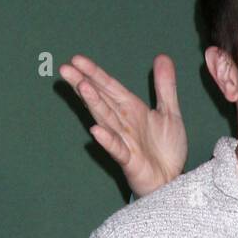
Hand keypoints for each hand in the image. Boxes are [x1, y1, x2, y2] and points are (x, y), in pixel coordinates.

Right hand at [60, 53, 187, 196]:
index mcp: (131, 109)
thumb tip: (162, 56)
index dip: (95, 73)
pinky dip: (107, 141)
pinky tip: (96, 131)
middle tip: (65, 69)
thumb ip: (165, 87)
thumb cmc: (166, 150)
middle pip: (101, 100)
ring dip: (94, 104)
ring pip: (106, 119)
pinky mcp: (129, 160)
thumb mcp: (170, 113)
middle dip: (84, 84)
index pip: (110, 87)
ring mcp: (124, 141)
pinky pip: (117, 149)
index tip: (76, 59)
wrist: (172, 180)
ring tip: (81, 87)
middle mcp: (123, 122)